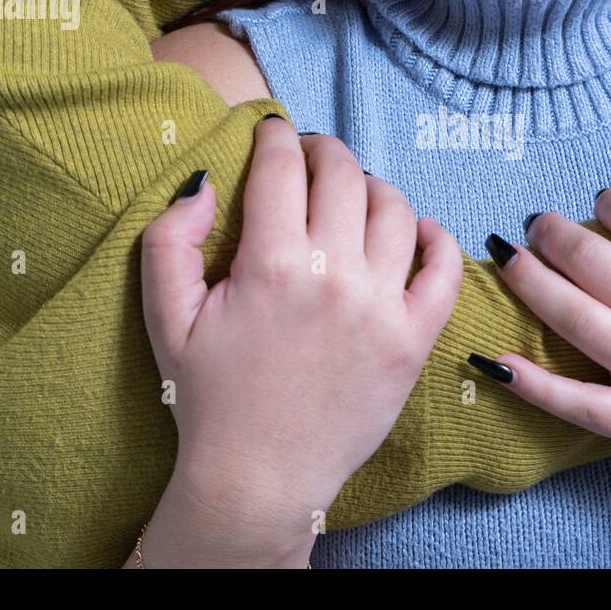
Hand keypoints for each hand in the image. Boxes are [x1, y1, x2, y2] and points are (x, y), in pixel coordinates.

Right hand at [137, 116, 462, 565]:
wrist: (260, 476)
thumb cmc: (210, 398)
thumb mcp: (166, 318)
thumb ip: (169, 240)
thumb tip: (204, 182)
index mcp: (271, 265)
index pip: (282, 168)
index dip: (275, 136)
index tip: (272, 133)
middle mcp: (334, 276)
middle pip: (344, 175)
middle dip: (324, 151)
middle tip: (311, 157)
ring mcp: (382, 307)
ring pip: (396, 209)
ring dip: (373, 188)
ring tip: (354, 196)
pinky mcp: (414, 338)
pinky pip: (444, 268)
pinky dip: (436, 237)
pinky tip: (416, 231)